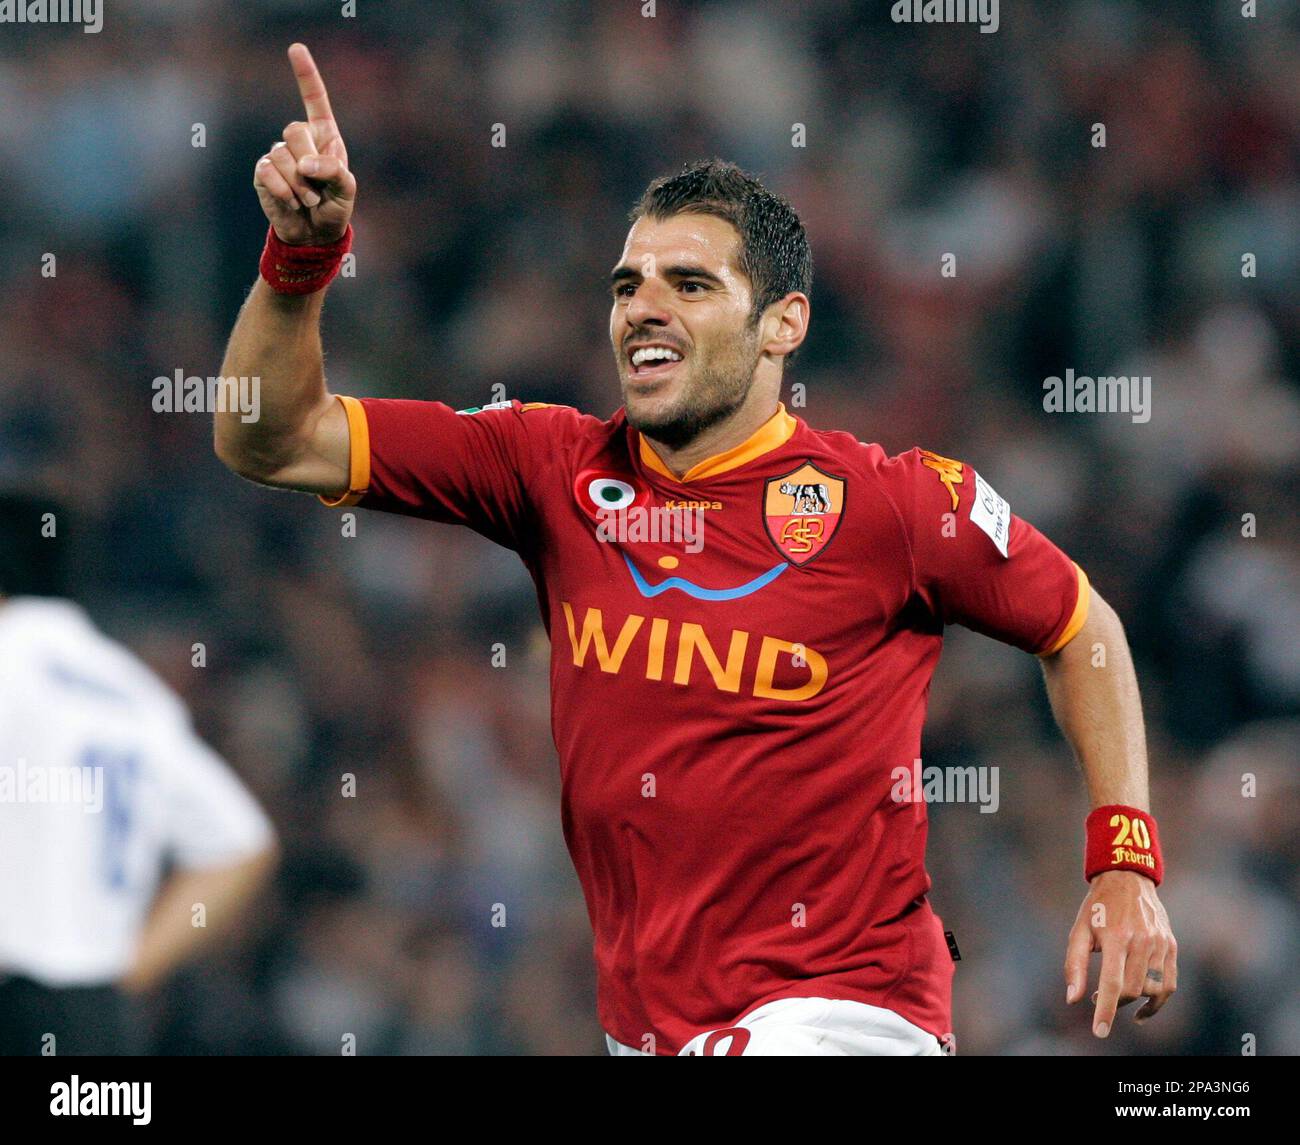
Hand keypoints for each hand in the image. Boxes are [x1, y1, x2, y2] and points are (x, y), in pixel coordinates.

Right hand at [253, 43, 355, 244]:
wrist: (315, 235)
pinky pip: (268, 173)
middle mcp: (300, 140)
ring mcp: (279, 154)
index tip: (296, 48)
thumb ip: (333, 171)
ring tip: (308, 200)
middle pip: (294, 131)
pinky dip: (284, 191)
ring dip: (299, 185)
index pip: (315, 100)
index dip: (306, 74)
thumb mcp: (346, 189)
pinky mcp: (263, 172)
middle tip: (318, 188)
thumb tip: (304, 164)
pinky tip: (293, 203)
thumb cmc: (335, 207)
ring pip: (281, 155)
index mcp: (324, 136)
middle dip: (309, 164)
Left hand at [1065, 870, 1177, 1036]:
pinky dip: (1157, 1001)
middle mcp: (1141, 941)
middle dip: (1115, 1003)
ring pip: (1152, 989)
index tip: (1100, 1032)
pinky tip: (1143, 1008)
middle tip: (1100, 999)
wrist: (1127, 879)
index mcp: (1116, 936)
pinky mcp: (1171, 946)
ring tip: (1118, 996)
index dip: (1106, 1011)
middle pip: (1132, 989)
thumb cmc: (1097, 907)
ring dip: (1134, 1001)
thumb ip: (1075, 966)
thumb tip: (1072, 1000)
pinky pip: (1169, 984)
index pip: (1113, 984)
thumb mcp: (1078, 931)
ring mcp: (1160, 944)